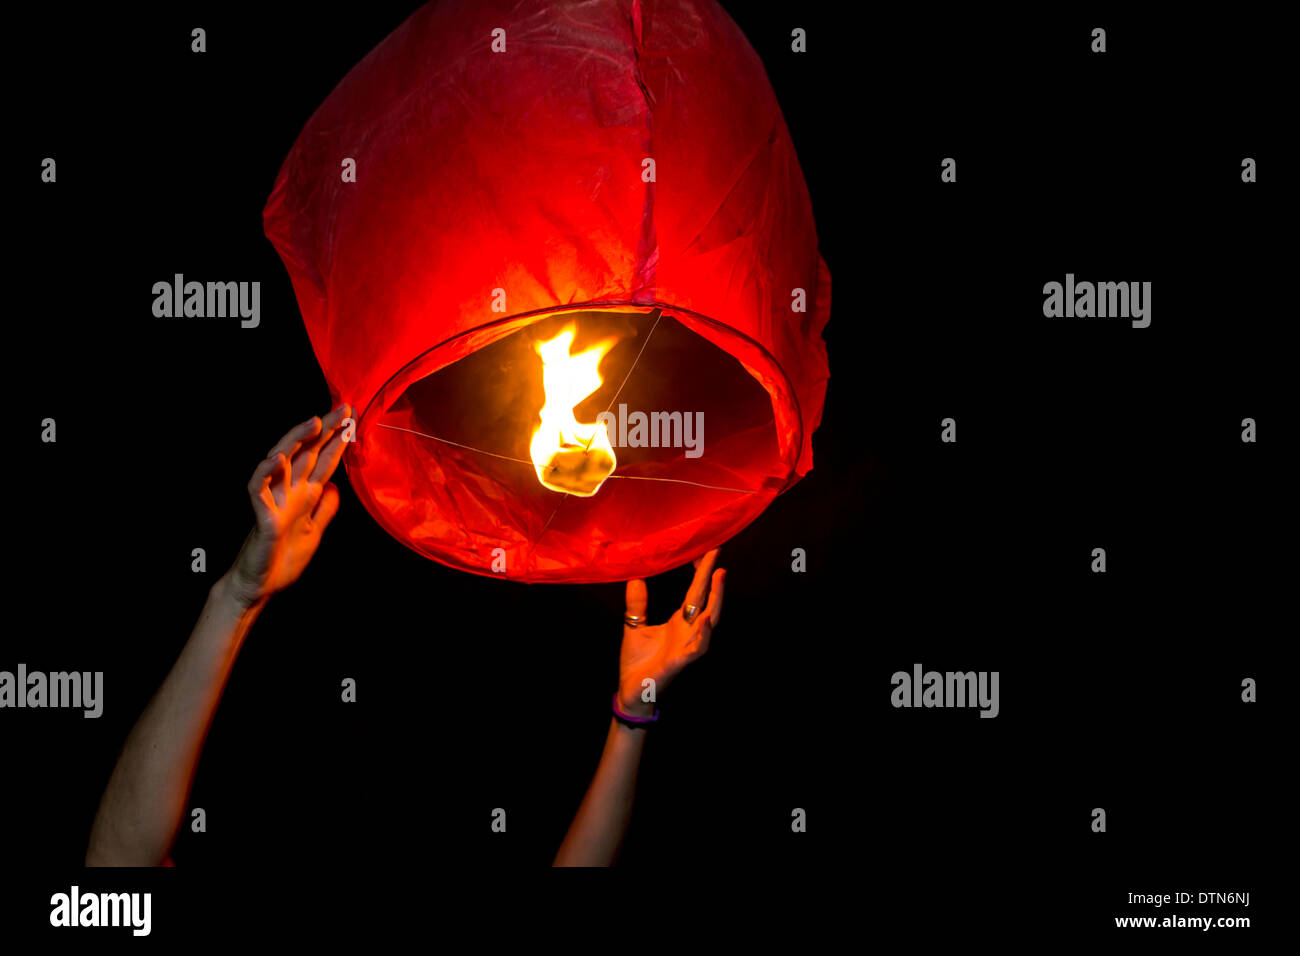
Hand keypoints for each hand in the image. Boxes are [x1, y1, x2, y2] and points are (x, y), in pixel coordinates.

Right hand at [225, 404, 351, 608]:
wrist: (259, 586)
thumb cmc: (282, 558)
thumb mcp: (314, 533)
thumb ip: (325, 510)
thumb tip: (336, 487)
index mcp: (305, 495)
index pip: (324, 461)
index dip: (339, 440)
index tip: (354, 418)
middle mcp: (290, 491)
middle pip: (308, 453)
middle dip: (325, 430)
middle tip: (343, 407)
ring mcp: (274, 501)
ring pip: (282, 462)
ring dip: (296, 441)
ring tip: (314, 421)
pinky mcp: (261, 516)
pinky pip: (259, 489)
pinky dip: (267, 473)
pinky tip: (278, 458)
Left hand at [617, 549, 724, 717]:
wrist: (631, 690)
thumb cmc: (637, 662)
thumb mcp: (634, 625)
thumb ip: (638, 603)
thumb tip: (635, 576)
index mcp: (679, 622)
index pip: (694, 593)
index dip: (701, 573)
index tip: (705, 551)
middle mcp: (688, 631)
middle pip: (706, 600)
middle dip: (713, 578)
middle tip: (717, 552)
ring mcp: (687, 646)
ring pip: (710, 620)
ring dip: (716, 599)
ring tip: (719, 576)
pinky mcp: (680, 662)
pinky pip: (697, 648)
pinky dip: (704, 634)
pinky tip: (706, 620)